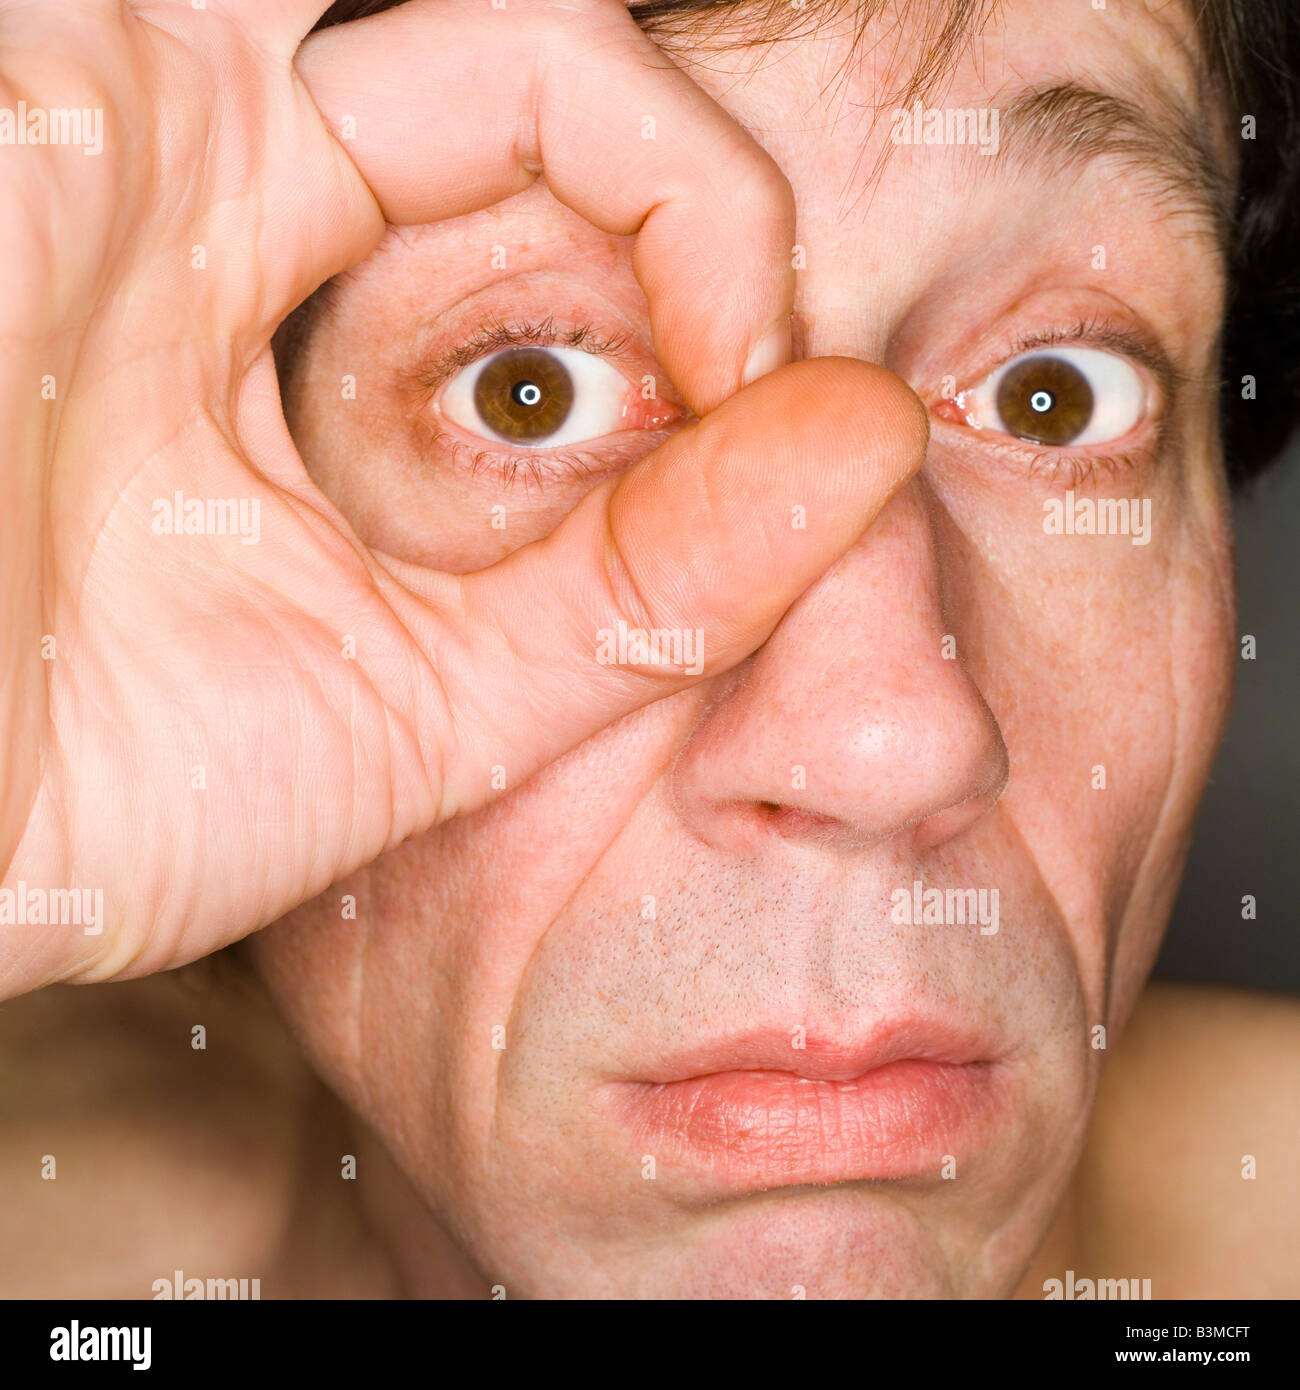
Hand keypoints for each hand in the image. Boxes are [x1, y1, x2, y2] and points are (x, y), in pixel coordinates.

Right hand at [0, 0, 926, 995]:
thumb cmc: (114, 786)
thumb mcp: (438, 691)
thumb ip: (641, 585)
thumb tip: (865, 446)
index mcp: (288, 320)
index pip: (556, 211)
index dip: (703, 276)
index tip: (774, 422)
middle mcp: (217, 192)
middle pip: (541, 84)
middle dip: (704, 201)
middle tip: (764, 348)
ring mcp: (140, 115)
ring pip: (478, 13)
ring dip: (631, 115)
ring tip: (729, 284)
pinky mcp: (71, 80)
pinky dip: (536, 68)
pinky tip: (611, 129)